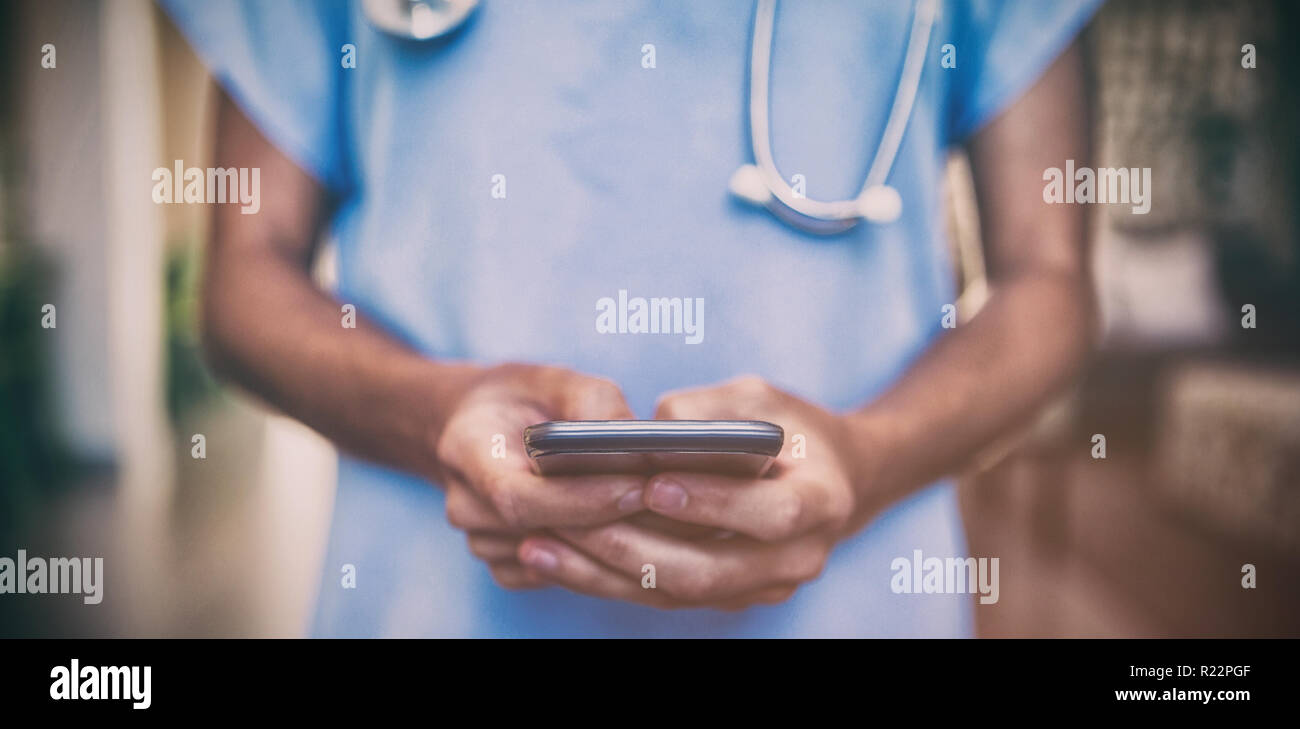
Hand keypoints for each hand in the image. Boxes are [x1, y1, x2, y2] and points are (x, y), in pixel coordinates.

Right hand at [434, 364, 646, 589]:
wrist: (483, 423)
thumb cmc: (527, 397)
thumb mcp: (558, 380)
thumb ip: (594, 405)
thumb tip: (639, 443)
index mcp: (466, 450)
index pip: (518, 496)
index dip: (580, 500)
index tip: (638, 488)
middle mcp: (464, 504)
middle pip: (540, 533)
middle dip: (611, 525)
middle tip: (678, 510)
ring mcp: (480, 541)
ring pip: (552, 561)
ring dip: (610, 547)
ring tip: (667, 521)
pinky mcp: (504, 564)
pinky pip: (553, 576)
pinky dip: (595, 562)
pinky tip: (633, 534)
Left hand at [516, 375, 880, 609]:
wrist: (830, 477)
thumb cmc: (789, 426)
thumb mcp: (761, 399)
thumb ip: (712, 411)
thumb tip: (650, 430)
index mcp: (821, 503)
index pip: (770, 516)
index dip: (713, 505)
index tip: (654, 485)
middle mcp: (798, 559)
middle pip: (711, 573)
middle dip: (634, 548)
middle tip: (570, 521)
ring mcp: (762, 587)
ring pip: (677, 594)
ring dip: (605, 572)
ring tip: (540, 545)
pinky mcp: (727, 597)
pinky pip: (663, 596)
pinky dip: (608, 578)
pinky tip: (556, 556)